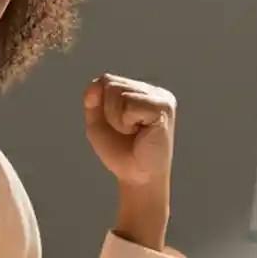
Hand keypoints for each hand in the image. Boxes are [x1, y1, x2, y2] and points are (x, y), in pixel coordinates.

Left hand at [84, 74, 176, 250]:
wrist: (137, 177)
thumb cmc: (121, 152)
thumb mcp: (97, 124)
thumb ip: (92, 101)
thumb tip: (95, 84)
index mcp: (138, 91)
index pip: (106, 80)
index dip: (101, 105)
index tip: (115, 126)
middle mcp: (152, 90)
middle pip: (110, 83)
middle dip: (108, 112)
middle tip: (125, 131)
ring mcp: (160, 97)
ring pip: (118, 93)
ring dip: (117, 119)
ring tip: (132, 132)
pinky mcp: (163, 107)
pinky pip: (129, 105)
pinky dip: (126, 122)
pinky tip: (140, 133)